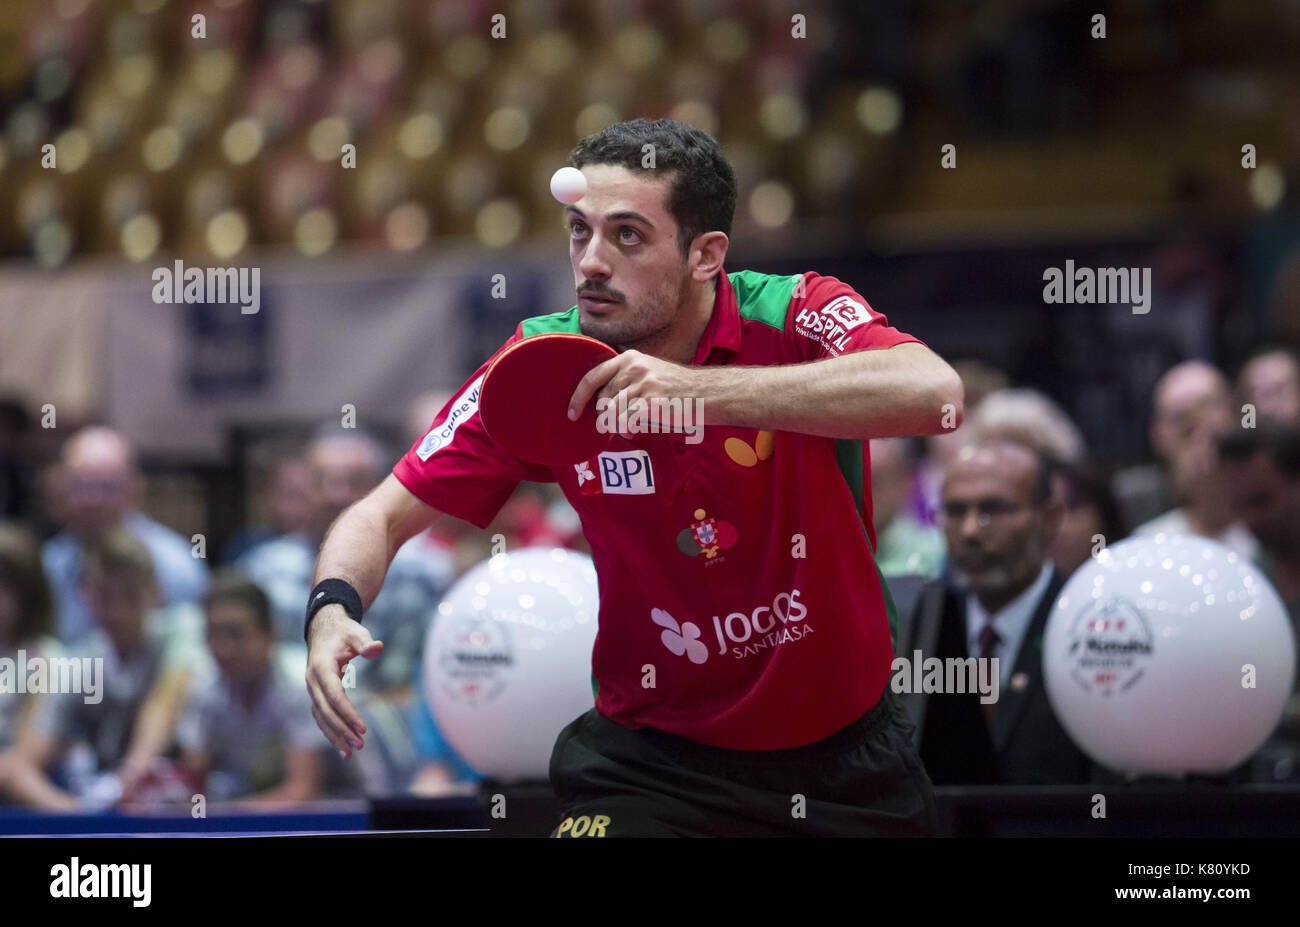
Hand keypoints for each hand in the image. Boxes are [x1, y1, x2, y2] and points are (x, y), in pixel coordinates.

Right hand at [305, 605, 382, 758]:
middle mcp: (312, 681)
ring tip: (351, 753)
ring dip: (335, 736)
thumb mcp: (355, 632)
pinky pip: (321, 717)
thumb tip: (377, 648)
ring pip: (321, 717)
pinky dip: (330, 732)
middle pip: (326, 711)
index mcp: (321, 667)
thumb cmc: (343, 632)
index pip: (334, 695)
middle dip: (342, 729)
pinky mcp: (316, 695)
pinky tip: (342, 746)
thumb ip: (365, 641)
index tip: (363, 728)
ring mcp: (312, 689)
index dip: (347, 712)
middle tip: (360, 745)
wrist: (324, 630)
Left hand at [567, 350, 701, 427]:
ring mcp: (643, 384)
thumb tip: (598, 403)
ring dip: (616, 425)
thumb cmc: (675, 387)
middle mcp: (634, 368)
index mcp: (630, 358)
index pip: (593, 376)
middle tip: (615, 424)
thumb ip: (625, 380)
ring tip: (627, 427)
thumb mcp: (649, 371)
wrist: (706, 393)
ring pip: (612, 412)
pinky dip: (626, 429)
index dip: (578, 397)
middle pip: (602, 399)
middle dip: (604, 416)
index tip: (572, 413)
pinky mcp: (651, 402)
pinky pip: (626, 421)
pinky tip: (634, 430)